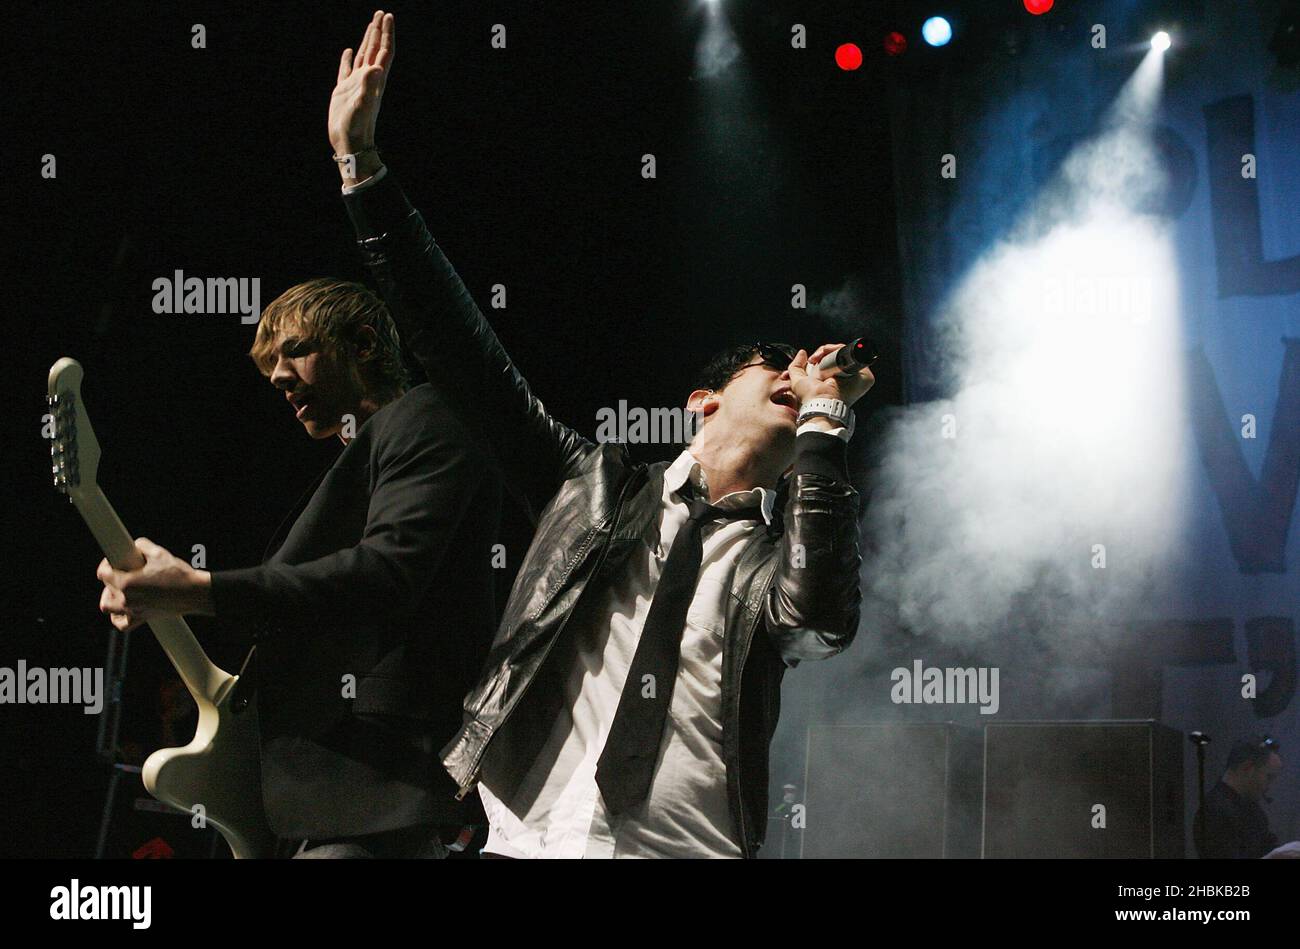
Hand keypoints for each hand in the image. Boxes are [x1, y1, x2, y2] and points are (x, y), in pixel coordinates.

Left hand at [96, 539, 212, 631]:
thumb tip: (135, 546)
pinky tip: (123, 609)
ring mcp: (133, 610)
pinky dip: (118, 617)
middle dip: (111, 578)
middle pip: (106, 588)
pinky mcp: (142, 618)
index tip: (114, 561)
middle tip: (124, 571)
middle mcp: (126, 599)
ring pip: (107, 606)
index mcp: (127, 582)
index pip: (103, 573)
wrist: (195, 593)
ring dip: (110, 597)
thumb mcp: (159, 553)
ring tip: (120, 590)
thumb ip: (142, 546)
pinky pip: (121, 624)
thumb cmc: (178, 574)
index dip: (107, 564)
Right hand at [328, 10, 394, 179]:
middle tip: (381, 13)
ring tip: (370, 26)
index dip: (386, 34)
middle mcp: (367, 79)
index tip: (387, 16)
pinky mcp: (344, 91)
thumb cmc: (356, 128)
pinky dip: (348, 59)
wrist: (350, 144)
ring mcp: (356, 84)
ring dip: (367, 41)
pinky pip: (346, 70)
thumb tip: (375, 68)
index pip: (383, 51)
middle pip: (375, 50)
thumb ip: (369, 86)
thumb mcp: (362, 105)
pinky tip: (348, 51)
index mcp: (374, 80)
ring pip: (363, 56)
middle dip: (378, 31)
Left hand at [788, 344, 875, 407]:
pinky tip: (832, 355)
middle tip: (815, 358)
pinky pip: (852, 354)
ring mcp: (854, 374)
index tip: (812, 360)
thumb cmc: (809, 396)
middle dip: (824, 352)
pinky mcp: (863, 374)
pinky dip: (840, 350)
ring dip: (830, 350)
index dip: (821, 356)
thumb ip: (795, 366)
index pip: (829, 359)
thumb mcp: (797, 380)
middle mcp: (844, 376)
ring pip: (843, 352)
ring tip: (820, 358)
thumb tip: (802, 352)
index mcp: (832, 378)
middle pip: (837, 354)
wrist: (821, 402)